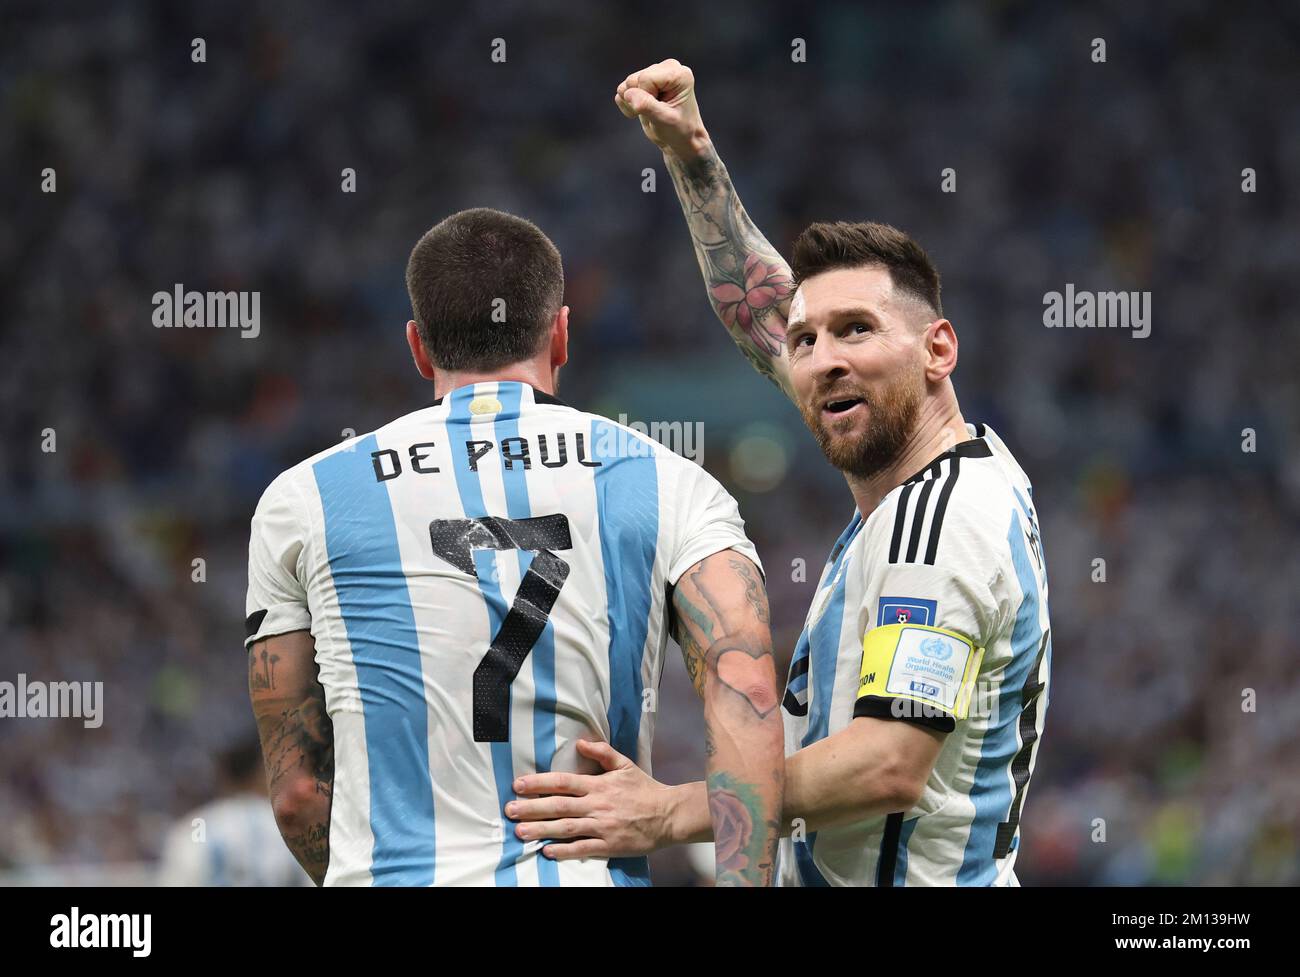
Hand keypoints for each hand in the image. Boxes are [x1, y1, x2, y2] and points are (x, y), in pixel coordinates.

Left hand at [507, 739, 674, 858]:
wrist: (669, 815)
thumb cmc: (644, 789)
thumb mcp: (625, 765)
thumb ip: (602, 752)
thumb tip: (580, 742)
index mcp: (599, 785)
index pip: (563, 782)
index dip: (539, 783)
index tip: (518, 785)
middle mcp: (597, 805)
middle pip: (559, 806)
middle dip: (532, 808)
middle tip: (510, 810)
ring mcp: (602, 826)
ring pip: (566, 828)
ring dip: (541, 830)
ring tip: (520, 832)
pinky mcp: (609, 845)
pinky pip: (583, 849)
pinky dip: (564, 850)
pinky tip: (547, 851)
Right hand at [614, 58, 709, 158]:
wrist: (681, 138)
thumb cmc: (679, 129)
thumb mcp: (665, 120)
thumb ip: (646, 105)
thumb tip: (626, 93)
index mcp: (678, 73)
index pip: (645, 78)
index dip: (647, 97)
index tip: (661, 109)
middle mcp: (666, 68)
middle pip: (634, 80)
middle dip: (639, 100)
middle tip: (655, 113)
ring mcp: (654, 73)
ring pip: (627, 85)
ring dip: (633, 104)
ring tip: (650, 113)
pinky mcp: (643, 81)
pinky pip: (623, 90)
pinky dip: (628, 105)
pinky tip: (643, 111)